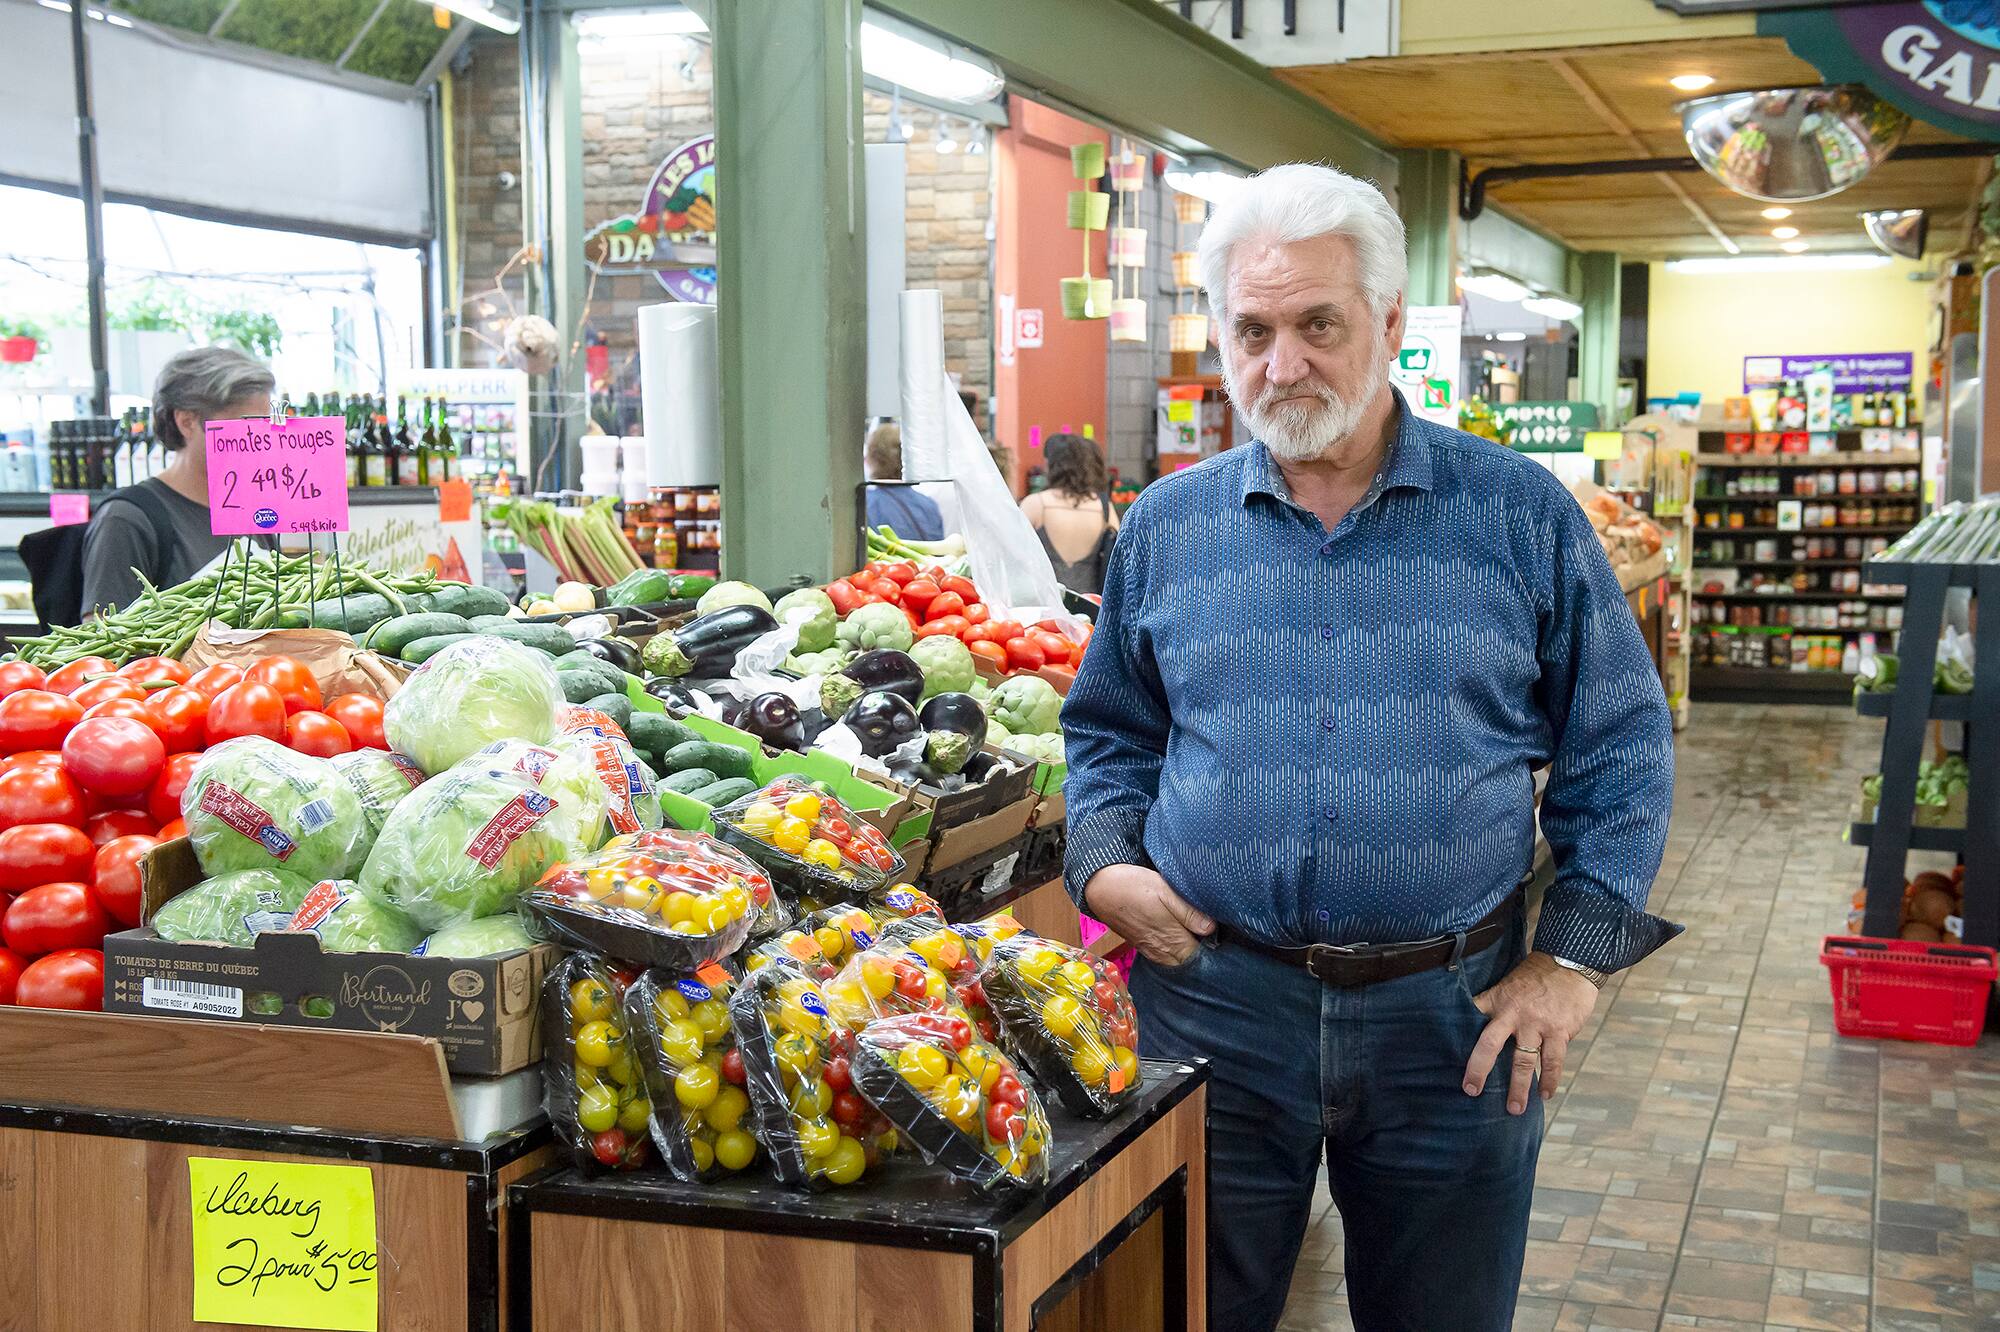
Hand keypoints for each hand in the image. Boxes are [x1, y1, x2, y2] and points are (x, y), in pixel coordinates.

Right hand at [1082, 864, 1213, 966]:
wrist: (1101, 887)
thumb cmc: (1134, 885)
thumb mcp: (1165, 891)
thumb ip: (1188, 912)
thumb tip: (1211, 929)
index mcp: (1172, 939)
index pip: (1201, 957)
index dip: (1213, 948)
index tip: (1223, 936)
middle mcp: (1162, 952)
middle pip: (1190, 962)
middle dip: (1203, 953)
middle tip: (1215, 935)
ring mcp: (1151, 951)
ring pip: (1178, 961)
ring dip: (1189, 952)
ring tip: (1199, 935)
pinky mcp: (1143, 946)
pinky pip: (1165, 957)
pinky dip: (1176, 951)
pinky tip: (1181, 935)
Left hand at [1462, 952, 1598, 1114]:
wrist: (1570, 962)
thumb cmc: (1536, 975)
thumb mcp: (1508, 983)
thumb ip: (1496, 1005)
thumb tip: (1480, 1026)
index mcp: (1496, 1000)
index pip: (1471, 1018)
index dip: (1456, 1035)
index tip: (1444, 1054)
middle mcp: (1513, 1014)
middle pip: (1490, 1045)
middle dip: (1479, 1069)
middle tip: (1471, 1090)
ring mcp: (1537, 1024)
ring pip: (1524, 1061)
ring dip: (1520, 1087)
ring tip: (1515, 1109)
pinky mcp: (1559, 1031)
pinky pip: (1553, 1061)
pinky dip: (1550, 1079)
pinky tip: (1546, 1094)